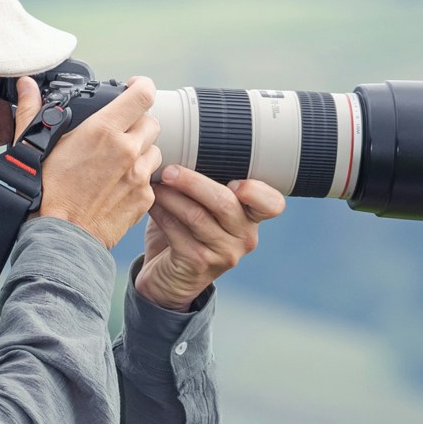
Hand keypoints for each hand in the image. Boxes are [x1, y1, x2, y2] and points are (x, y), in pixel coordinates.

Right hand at [38, 78, 160, 252]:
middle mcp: (127, 149)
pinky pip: (151, 180)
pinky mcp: (144, 198)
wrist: (60, 237)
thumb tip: (26, 85)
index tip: (133, 88)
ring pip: (155, 150)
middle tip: (120, 132)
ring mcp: (139, 175)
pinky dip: (139, 179)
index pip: (142, 94)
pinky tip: (118, 186)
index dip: (141, 86)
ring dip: (142, 151)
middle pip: (151, 121)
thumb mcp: (34, 145)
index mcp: (103, 130)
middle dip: (138, 123)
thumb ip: (32, 109)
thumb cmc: (45, 194)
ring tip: (118, 162)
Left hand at [134, 166, 284, 308]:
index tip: (236, 182)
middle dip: (194, 182)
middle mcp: (245, 236)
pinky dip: (161, 213)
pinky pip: (177, 232)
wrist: (168, 278)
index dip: (257, 192)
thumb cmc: (184, 232)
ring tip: (154, 181)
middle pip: (225, 203)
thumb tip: (182, 144)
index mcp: (252, 217)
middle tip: (169, 170)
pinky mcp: (199, 264)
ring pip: (197, 216)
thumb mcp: (201, 206)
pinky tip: (150, 201)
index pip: (272, 204)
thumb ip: (203, 183)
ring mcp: (224, 254)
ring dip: (172, 196)